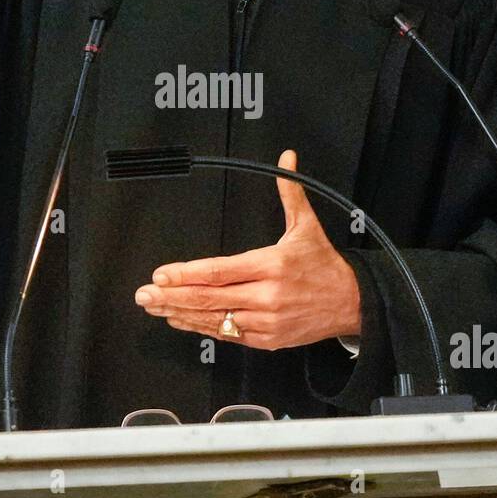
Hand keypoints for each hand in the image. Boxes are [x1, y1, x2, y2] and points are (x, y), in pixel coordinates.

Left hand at [135, 149, 360, 350]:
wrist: (351, 303)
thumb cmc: (324, 264)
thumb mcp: (306, 226)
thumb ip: (290, 192)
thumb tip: (286, 158)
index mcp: (271, 265)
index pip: (220, 271)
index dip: (187, 274)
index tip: (162, 274)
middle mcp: (266, 296)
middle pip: (210, 298)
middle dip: (172, 297)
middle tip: (144, 294)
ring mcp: (266, 321)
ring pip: (215, 319)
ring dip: (181, 314)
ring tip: (155, 307)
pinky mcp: (267, 339)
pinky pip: (229, 335)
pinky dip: (203, 327)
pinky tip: (182, 320)